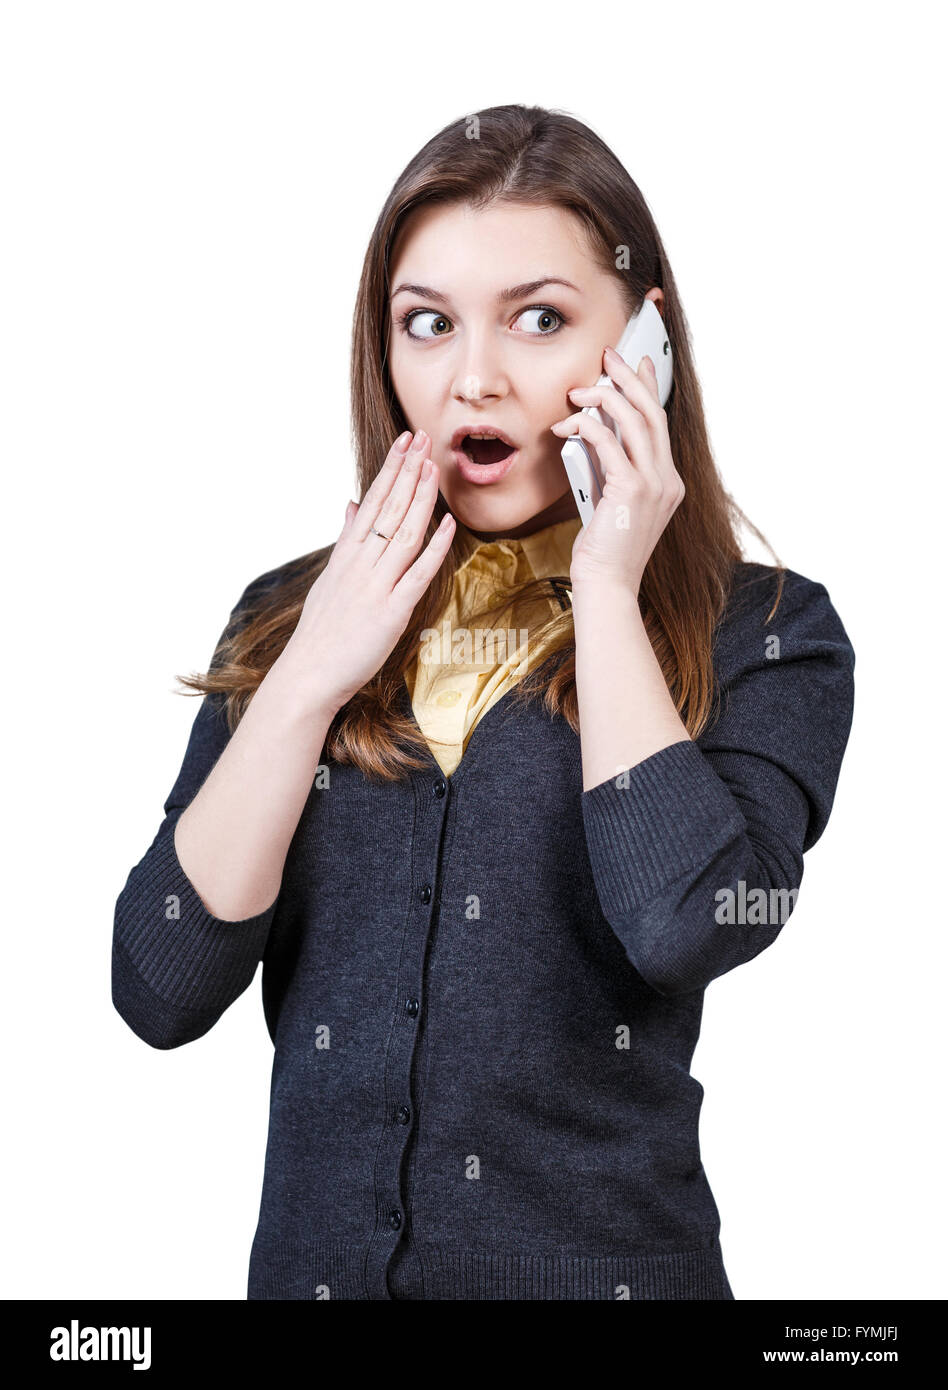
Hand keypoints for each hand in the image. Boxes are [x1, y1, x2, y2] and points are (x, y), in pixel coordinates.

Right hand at [271, 429, 455, 716]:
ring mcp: (375, 586)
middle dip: (408, 471)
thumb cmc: (321, 632)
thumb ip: (345, 540)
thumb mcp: (329, 578)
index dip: (391, 470)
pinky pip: (417, 574)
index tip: (406, 442)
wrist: (308, 674)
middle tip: (425, 437)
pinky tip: (448, 524)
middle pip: (388, 509)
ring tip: (434, 467)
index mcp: (346, 556)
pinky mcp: (391, 612)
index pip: (372, 502)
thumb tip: (351, 504)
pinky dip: (434, 547)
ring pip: (403, 533)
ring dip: (420, 498)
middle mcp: (360, 565)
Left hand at [551, 346, 684, 599]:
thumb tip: (590, 434)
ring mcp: (654, 485)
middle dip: (628, 378)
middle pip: (652, 413)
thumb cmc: (603, 550)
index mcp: (668, 482)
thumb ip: (608, 469)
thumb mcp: (609, 501)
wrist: (606, 585)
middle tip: (608, 355)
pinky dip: (587, 427)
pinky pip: (609, 442)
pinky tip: (567, 425)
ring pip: (634, 421)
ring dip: (604, 398)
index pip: (660, 424)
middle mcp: (668, 479)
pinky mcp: (632, 491)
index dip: (649, 388)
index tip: (637, 361)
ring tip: (577, 391)